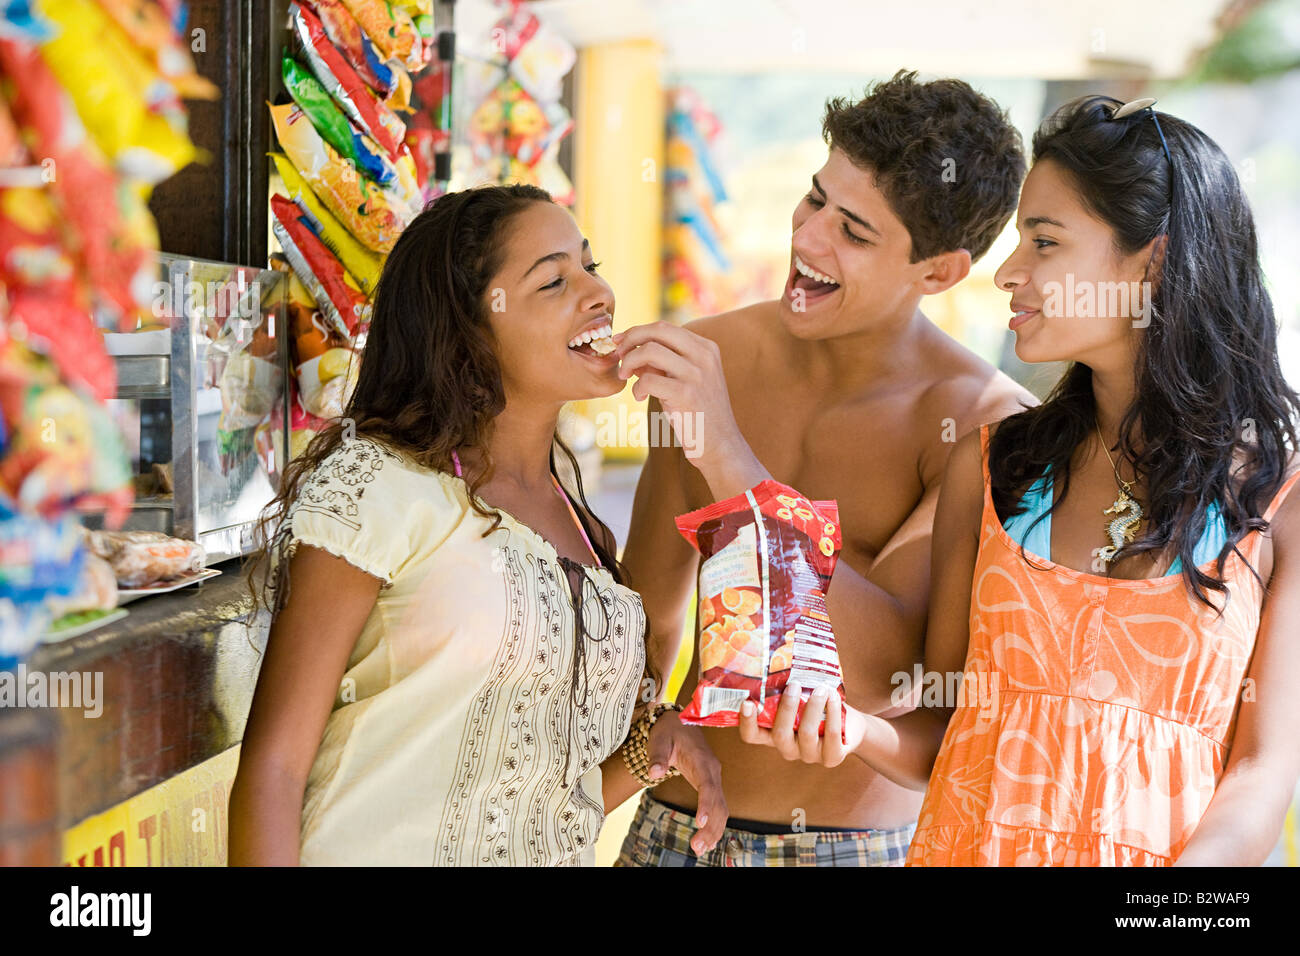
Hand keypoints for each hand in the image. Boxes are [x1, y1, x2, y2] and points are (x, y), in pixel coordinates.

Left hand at [612, 322, 765, 497]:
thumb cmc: (699, 413)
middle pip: (658, 331)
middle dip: (631, 339)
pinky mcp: (687, 394)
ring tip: (626, 376)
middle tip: (618, 355)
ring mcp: (697, 374)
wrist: (720, 444)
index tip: (620, 342)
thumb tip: (631, 350)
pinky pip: (649, 380)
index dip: (637, 331)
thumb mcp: (685, 380)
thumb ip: (662, 363)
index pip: (665, 327)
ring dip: (629, 362)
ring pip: (650, 351)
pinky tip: (640, 397)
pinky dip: (637, 387)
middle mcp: (704, 355)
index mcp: (706, 347)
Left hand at [645, 710, 727, 854]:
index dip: (706, 804)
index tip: (700, 822)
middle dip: (711, 827)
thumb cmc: (669, 731)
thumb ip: (657, 756)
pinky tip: (707, 841)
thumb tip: (654, 772)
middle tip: (697, 847)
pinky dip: (715, 825)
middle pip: (718, 803)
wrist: (678, 723)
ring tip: (700, 849)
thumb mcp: (659, 740)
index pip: (707, 785)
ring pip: (721, 809)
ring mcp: (713, 780)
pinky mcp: (710, 786)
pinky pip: (718, 808)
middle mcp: (712, 772)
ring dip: (714, 830)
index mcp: (702, 760)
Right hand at [737, 683, 865, 768]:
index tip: (746, 702)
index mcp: (774, 735)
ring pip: (806, 733)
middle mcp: (788, 749)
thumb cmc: (818, 707)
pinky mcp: (832, 757)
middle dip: (787, 708)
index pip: (752, 736)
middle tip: (794, 685)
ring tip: (821, 688)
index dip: (747, 723)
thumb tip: (779, 656)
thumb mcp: (800, 700)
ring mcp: (809, 755)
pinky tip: (833, 697)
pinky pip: (831, 736)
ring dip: (813, 707)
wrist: (850, 726)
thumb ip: (787, 689)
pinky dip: (832, 713)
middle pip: (780, 734)